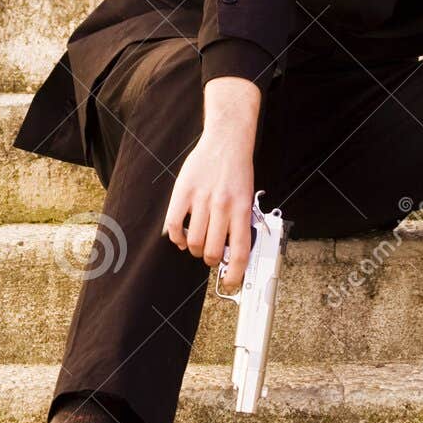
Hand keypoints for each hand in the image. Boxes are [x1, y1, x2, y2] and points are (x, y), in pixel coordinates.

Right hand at [163, 79, 258, 294]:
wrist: (227, 139)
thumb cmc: (237, 169)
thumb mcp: (247, 197)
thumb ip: (240, 222)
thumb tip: (234, 252)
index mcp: (243, 210)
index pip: (240, 252)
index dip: (235, 274)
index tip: (230, 283)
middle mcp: (223, 207)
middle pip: (213, 252)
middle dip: (212, 261)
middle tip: (211, 256)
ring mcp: (202, 200)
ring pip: (194, 242)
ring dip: (195, 249)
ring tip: (197, 242)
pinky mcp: (183, 192)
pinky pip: (174, 225)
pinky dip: (176, 237)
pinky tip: (180, 236)